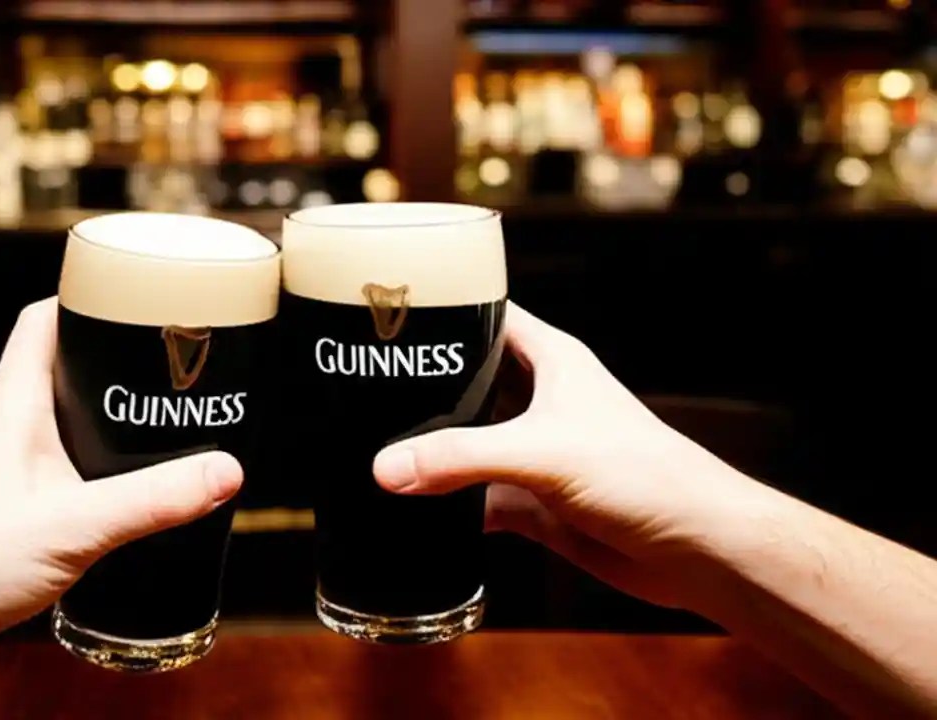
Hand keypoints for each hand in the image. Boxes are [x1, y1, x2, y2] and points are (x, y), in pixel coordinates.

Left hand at [0, 298, 242, 649]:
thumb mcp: (75, 526)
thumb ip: (152, 500)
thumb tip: (225, 471)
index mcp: (12, 402)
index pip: (45, 318)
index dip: (90, 297)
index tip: (142, 298)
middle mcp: (2, 421)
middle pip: (62, 363)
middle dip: (116, 359)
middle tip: (171, 366)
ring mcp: (0, 461)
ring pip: (60, 415)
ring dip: (105, 413)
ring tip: (161, 421)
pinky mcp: (4, 500)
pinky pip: (55, 460)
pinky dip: (91, 461)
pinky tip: (122, 488)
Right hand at [373, 301, 771, 610]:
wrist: (696, 548)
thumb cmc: (645, 474)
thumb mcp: (542, 453)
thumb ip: (460, 458)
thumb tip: (386, 468)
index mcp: (553, 361)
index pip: (490, 316)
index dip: (445, 310)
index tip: (390, 310)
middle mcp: (542, 401)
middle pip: (469, 382)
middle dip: (423, 388)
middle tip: (361, 387)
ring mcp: (537, 453)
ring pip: (469, 443)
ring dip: (431, 452)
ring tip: (370, 447)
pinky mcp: (537, 503)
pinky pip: (478, 499)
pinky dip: (448, 508)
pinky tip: (411, 511)